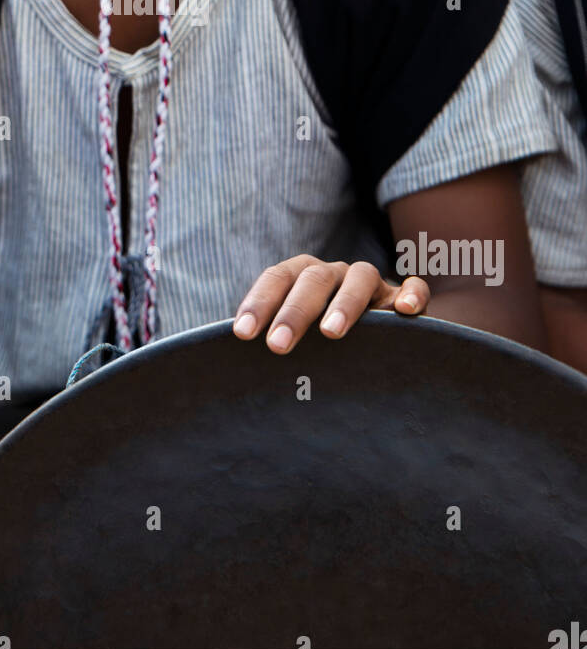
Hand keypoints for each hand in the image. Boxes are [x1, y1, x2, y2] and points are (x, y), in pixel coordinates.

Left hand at [233, 254, 429, 353]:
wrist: (378, 348)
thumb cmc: (322, 350)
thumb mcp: (299, 344)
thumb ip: (277, 344)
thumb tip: (232, 374)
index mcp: (302, 278)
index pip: (276, 279)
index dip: (259, 303)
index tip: (242, 334)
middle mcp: (334, 275)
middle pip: (313, 279)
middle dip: (294, 312)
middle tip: (278, 345)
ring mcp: (372, 284)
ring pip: (360, 277)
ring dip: (344, 303)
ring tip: (331, 333)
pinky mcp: (406, 299)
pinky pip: (415, 287)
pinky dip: (412, 294)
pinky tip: (405, 311)